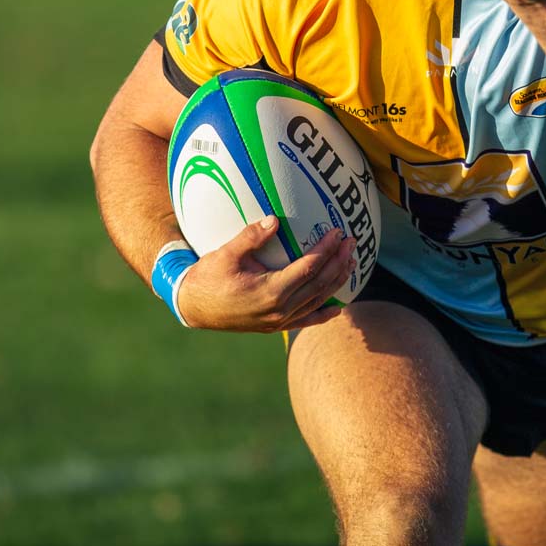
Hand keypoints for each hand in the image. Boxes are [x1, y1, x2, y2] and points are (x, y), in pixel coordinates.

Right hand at [176, 218, 355, 332]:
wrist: (193, 307)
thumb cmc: (207, 277)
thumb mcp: (225, 253)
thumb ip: (250, 236)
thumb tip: (274, 218)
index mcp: (270, 291)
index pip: (309, 267)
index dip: (326, 249)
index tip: (338, 232)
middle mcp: (280, 310)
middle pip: (320, 284)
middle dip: (339, 262)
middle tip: (352, 243)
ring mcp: (279, 321)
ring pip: (318, 302)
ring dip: (337, 282)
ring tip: (351, 263)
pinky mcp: (275, 326)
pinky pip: (306, 321)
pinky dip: (324, 313)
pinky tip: (338, 307)